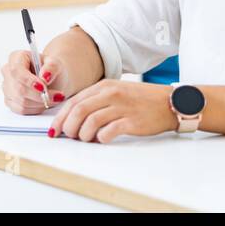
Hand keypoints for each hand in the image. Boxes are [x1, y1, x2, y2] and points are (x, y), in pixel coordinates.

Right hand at [0, 50, 65, 114]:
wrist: (52, 80)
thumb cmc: (51, 70)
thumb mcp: (57, 64)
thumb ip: (52, 67)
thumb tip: (44, 76)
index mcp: (16, 57)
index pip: (16, 70)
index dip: (28, 81)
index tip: (43, 87)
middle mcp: (8, 72)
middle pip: (19, 89)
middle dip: (39, 95)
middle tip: (57, 96)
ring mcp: (7, 87)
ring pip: (21, 101)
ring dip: (40, 103)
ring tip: (52, 98)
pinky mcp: (9, 101)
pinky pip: (21, 109)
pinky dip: (35, 108)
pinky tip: (43, 102)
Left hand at [49, 79, 177, 142]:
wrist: (170, 102)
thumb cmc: (141, 100)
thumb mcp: (116, 92)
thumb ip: (96, 101)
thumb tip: (73, 119)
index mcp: (104, 86)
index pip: (74, 101)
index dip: (61, 117)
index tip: (54, 130)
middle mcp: (111, 94)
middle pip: (79, 110)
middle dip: (68, 127)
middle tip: (69, 136)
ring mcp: (122, 107)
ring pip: (90, 121)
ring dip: (83, 134)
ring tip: (86, 139)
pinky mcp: (132, 121)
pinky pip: (108, 131)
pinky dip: (101, 138)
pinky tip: (102, 139)